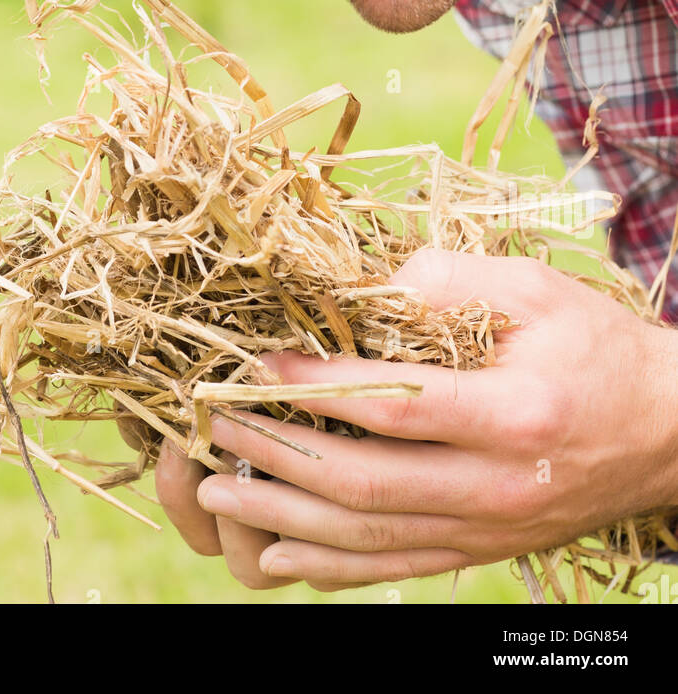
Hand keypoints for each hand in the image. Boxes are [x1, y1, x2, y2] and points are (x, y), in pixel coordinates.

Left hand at [176, 247, 677, 590]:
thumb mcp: (535, 291)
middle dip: (278, 452)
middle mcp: (496, 484)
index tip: (259, 363)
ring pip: (368, 535)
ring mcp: (486, 529)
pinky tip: (276, 553)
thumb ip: (446, 283)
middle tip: (217, 422)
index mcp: (512, 413)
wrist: (663, 430)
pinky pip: (391, 568)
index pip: (395, 405)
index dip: (318, 386)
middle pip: (366, 481)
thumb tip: (361, 286)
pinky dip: (327, 566)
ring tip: (220, 485)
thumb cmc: (595, 348)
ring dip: (284, 513)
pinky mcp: (479, 549)